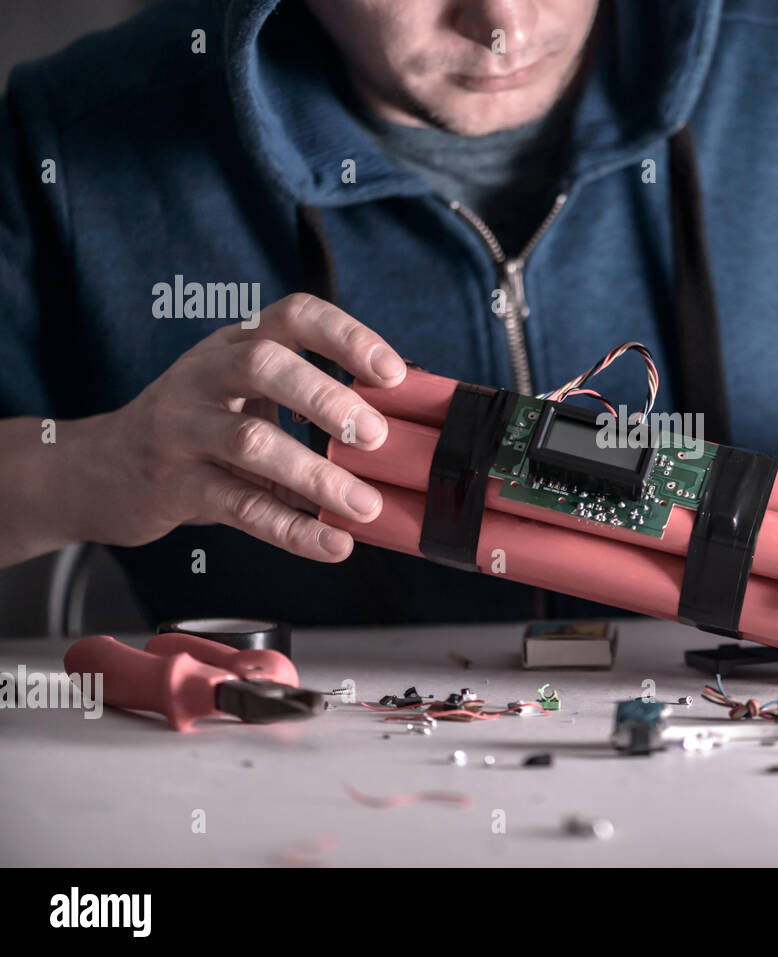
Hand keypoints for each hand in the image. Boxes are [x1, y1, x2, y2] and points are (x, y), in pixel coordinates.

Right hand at [64, 294, 405, 561]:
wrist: (101, 471)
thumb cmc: (195, 427)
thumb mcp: (244, 393)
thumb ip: (309, 402)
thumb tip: (400, 425)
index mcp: (236, 343)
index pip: (294, 315)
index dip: (347, 337)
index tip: (392, 372)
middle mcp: (204, 375)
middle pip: (265, 366)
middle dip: (327, 398)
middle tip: (375, 436)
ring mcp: (182, 428)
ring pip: (251, 442)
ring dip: (316, 475)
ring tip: (364, 504)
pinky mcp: (174, 485)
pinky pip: (238, 506)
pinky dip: (291, 529)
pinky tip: (331, 543)